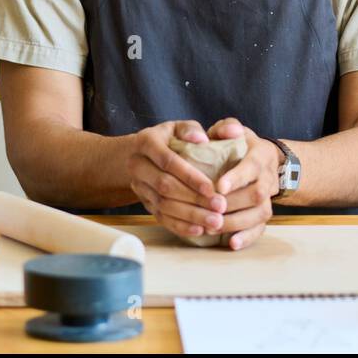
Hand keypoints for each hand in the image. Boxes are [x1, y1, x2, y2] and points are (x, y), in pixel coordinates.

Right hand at [127, 120, 227, 240]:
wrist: (144, 153)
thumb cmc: (171, 138)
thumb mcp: (179, 127)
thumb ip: (192, 129)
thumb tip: (202, 139)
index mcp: (146, 142)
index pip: (168, 161)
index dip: (190, 176)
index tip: (212, 188)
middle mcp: (137, 165)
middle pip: (164, 186)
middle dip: (194, 199)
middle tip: (220, 207)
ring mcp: (138, 186)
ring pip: (163, 205)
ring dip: (190, 216)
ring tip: (216, 221)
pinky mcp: (143, 202)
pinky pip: (160, 218)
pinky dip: (180, 226)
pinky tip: (199, 230)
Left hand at [196, 118, 281, 250]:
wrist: (262, 160)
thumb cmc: (239, 145)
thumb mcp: (233, 130)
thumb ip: (227, 128)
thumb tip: (229, 131)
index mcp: (260, 155)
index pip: (252, 166)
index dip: (237, 177)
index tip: (219, 186)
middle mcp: (268, 177)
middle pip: (257, 194)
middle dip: (233, 203)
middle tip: (210, 209)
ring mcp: (269, 197)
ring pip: (260, 213)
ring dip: (237, 222)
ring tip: (213, 226)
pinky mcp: (264, 213)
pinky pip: (262, 228)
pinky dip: (248, 237)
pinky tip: (232, 244)